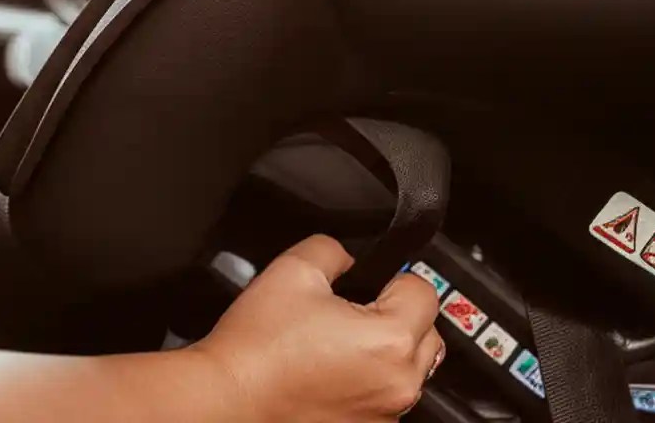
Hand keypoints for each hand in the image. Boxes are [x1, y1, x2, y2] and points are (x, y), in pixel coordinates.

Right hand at [193, 235, 444, 422]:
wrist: (228, 399)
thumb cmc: (257, 347)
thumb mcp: (294, 269)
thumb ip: (334, 249)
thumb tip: (352, 258)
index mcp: (390, 340)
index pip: (423, 290)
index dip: (392, 277)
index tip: (367, 284)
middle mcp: (399, 384)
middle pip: (426, 332)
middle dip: (396, 316)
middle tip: (350, 313)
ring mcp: (385, 414)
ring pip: (410, 368)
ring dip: (387, 352)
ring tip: (337, 346)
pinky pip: (386, 397)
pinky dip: (370, 382)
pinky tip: (332, 373)